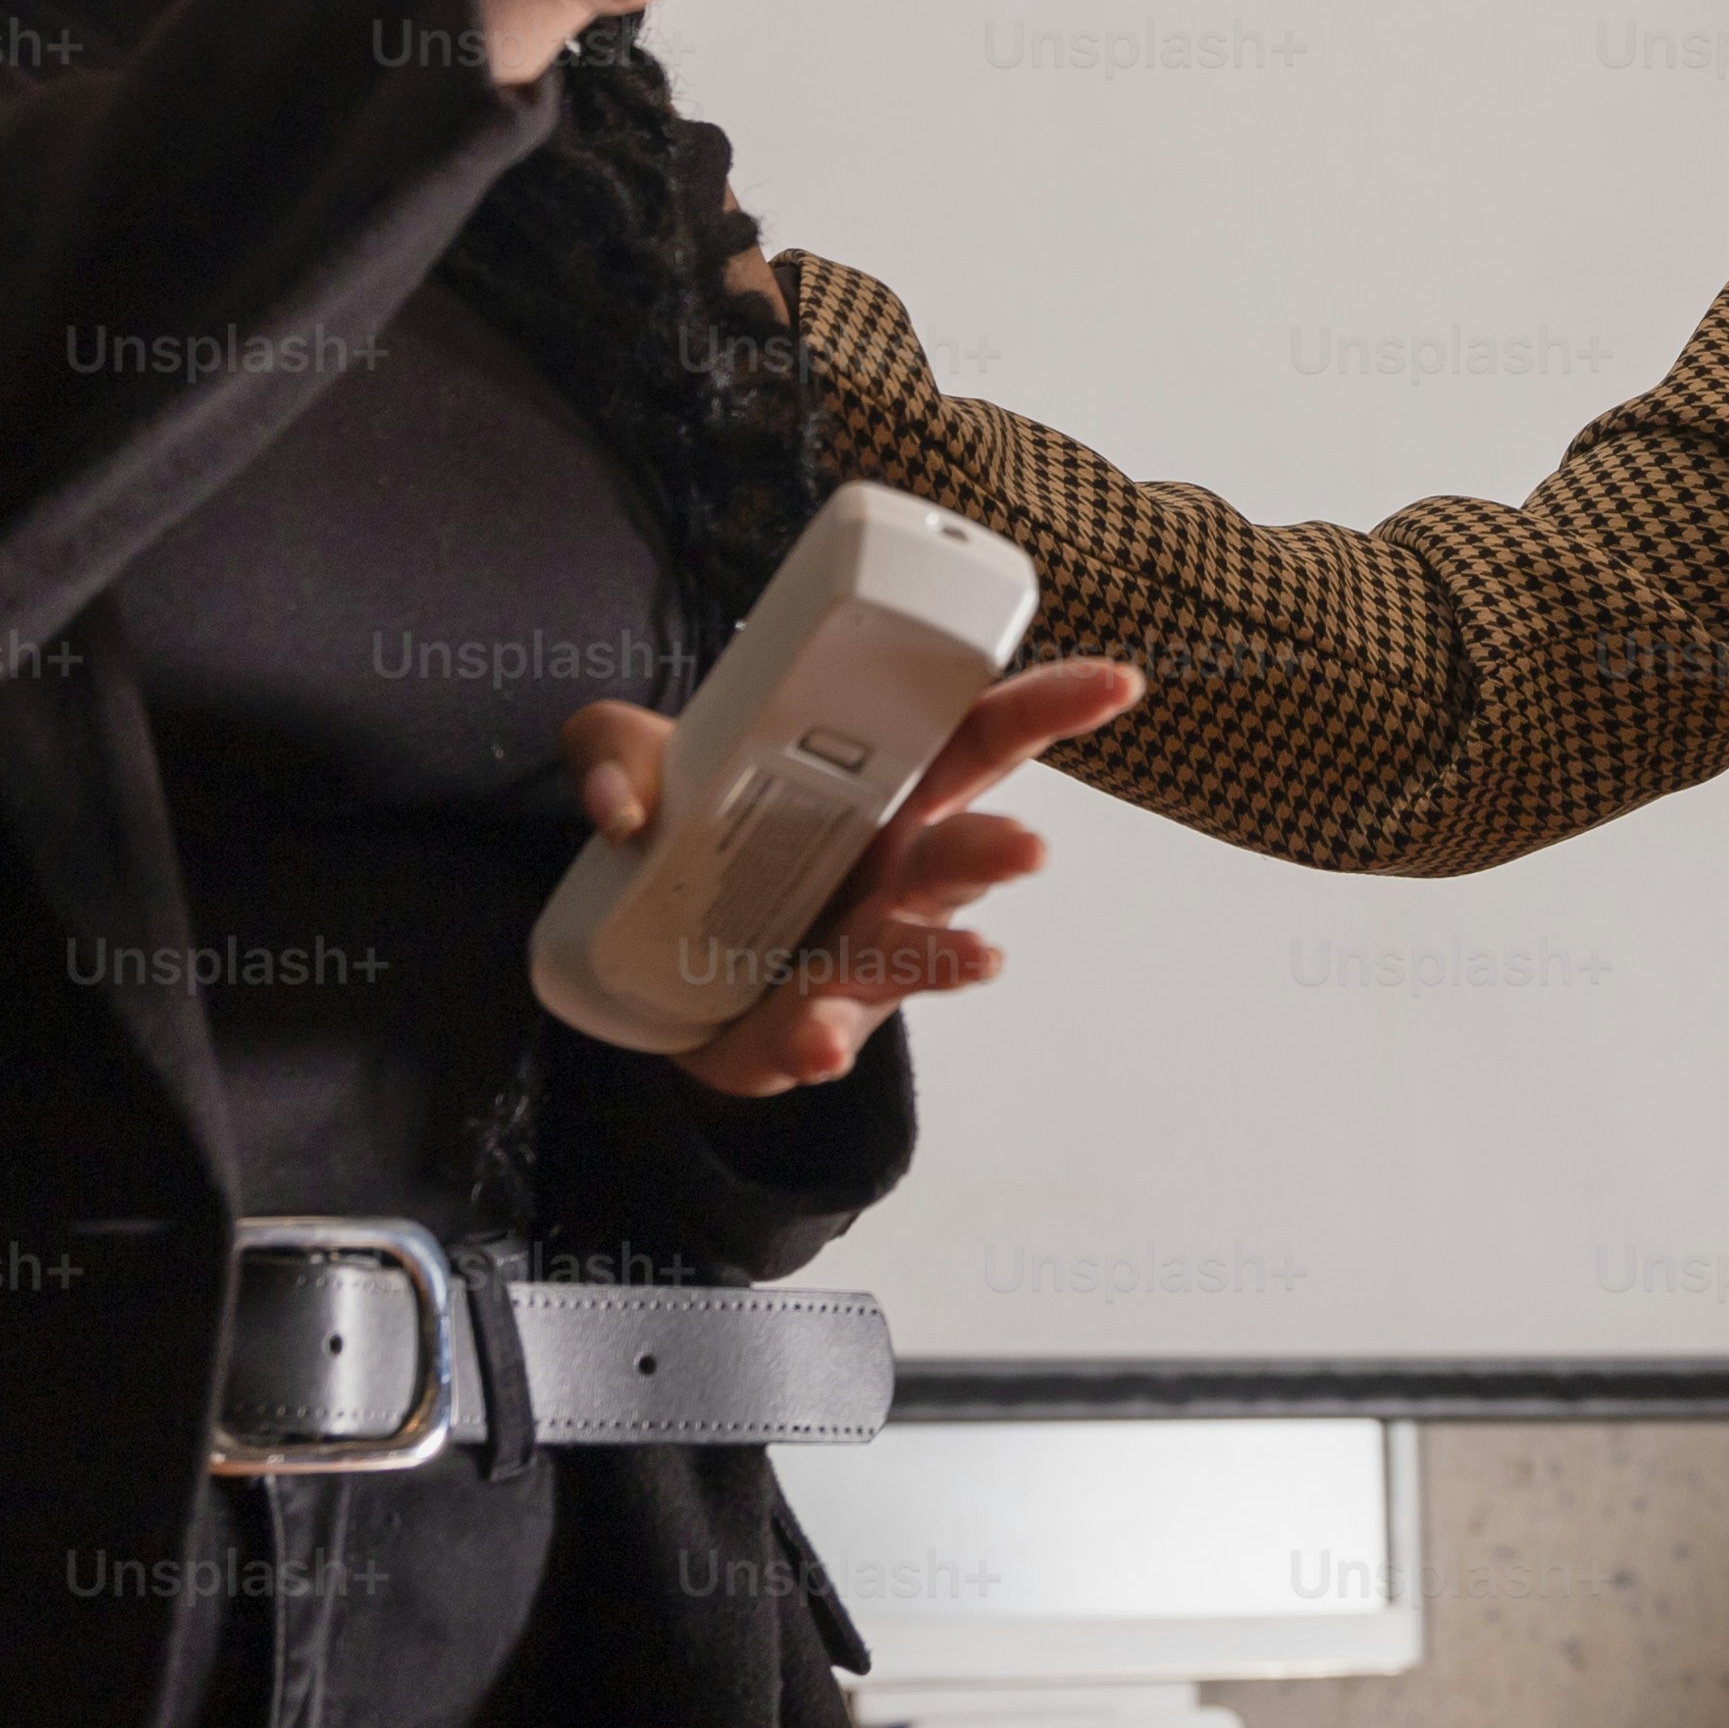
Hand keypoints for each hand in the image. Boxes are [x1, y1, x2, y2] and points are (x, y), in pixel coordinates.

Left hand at [556, 657, 1139, 1098]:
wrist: (647, 974)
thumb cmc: (691, 848)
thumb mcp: (633, 770)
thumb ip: (612, 754)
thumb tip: (620, 808)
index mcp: (880, 790)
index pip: (979, 738)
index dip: (1049, 707)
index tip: (1116, 682)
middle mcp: (892, 873)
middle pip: (963, 853)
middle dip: (999, 850)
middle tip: (1028, 848)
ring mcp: (860, 952)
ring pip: (918, 953)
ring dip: (947, 958)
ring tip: (977, 959)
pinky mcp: (808, 1023)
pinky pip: (823, 1035)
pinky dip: (822, 1041)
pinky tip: (816, 1045)